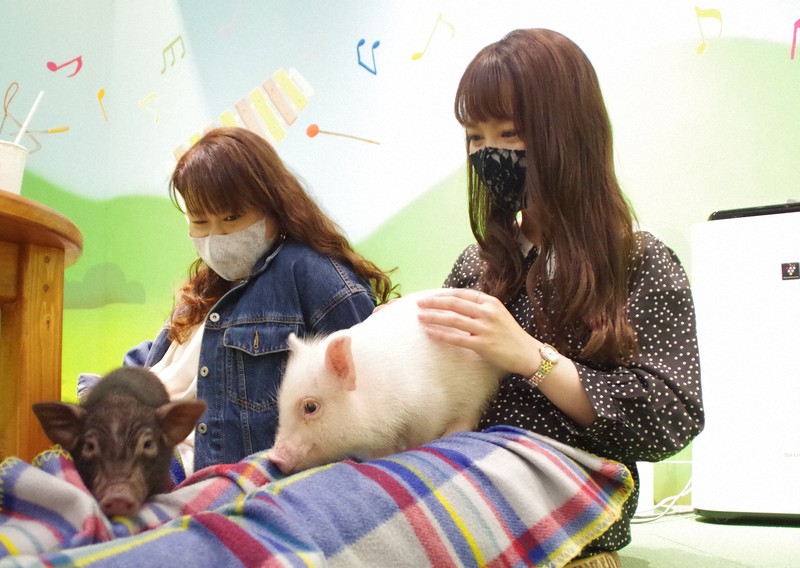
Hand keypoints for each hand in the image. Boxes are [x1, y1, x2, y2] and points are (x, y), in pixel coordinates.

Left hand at [416, 288, 538, 376]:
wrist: (527, 353)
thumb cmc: (509, 334)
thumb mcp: (497, 314)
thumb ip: (479, 308)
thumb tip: (454, 305)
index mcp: (490, 302)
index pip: (461, 294)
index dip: (443, 294)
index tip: (429, 296)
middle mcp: (487, 312)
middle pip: (454, 303)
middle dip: (434, 302)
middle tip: (419, 303)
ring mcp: (485, 328)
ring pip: (453, 319)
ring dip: (434, 317)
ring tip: (420, 317)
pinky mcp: (483, 344)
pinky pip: (457, 338)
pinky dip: (441, 335)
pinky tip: (430, 333)